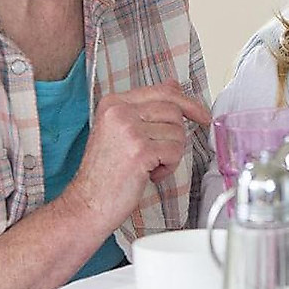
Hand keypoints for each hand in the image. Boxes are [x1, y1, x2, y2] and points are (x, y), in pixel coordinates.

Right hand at [64, 82, 210, 231]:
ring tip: (148, 165)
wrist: (87, 203)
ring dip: (171, 154)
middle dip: (175, 136)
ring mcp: (130, 130)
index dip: (188, 103)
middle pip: (174, 112)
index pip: (163, 91)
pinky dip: (168, 167)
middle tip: (158, 153)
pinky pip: (175, 152)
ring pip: (178, 132)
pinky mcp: (140, 150)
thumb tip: (174, 85)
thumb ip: (146, 107)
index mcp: (114, 103)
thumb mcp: (121, 131)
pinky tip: (149, 174)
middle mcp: (120, 112)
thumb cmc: (105, 172)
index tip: (201, 114)